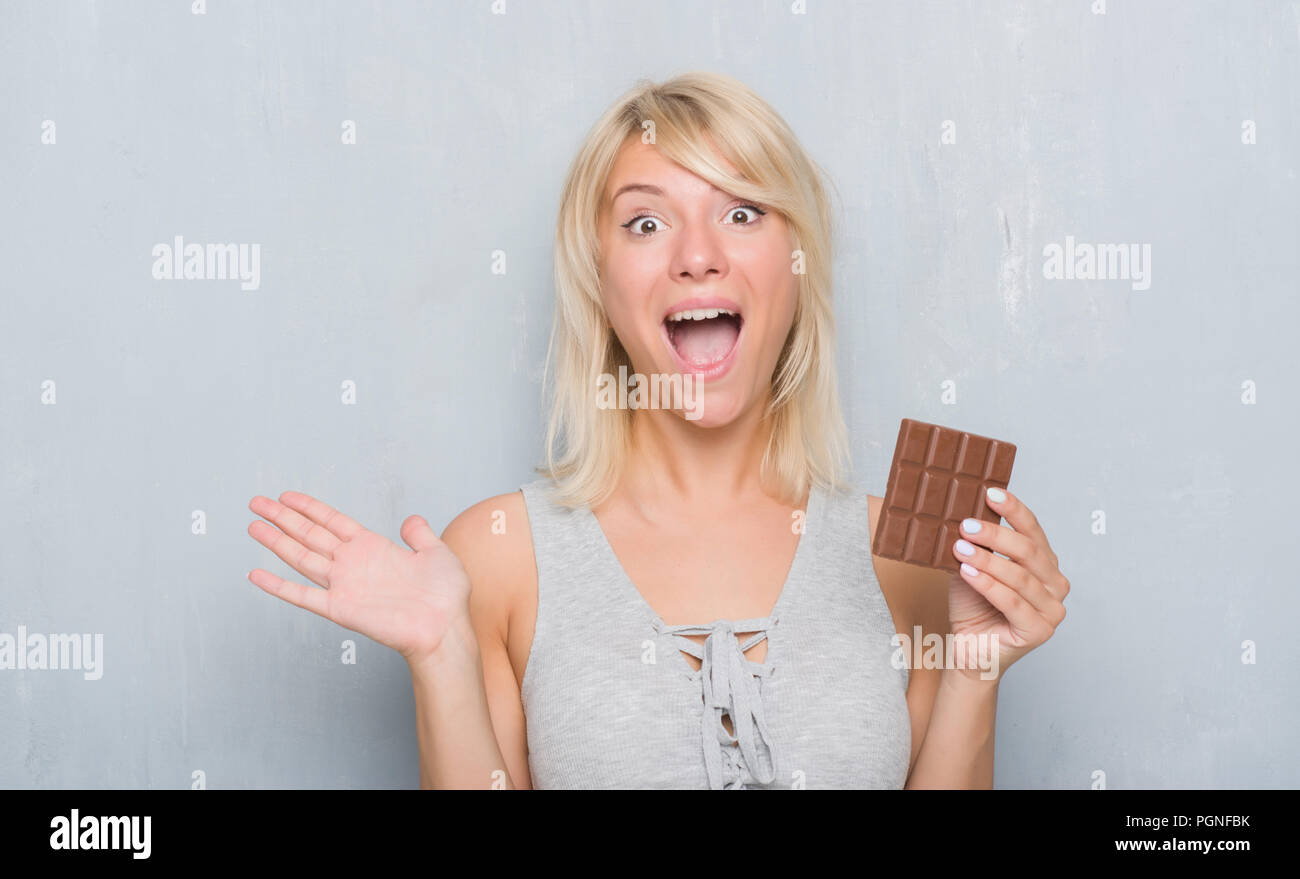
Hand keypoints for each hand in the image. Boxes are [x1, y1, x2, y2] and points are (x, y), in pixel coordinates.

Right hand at [246, 491, 471, 663]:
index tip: (286, 496)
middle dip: (282, 518)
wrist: (444, 627)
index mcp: (372, 547)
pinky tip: (257, 574)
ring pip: (301, 558)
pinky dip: (279, 586)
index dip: (309, 508)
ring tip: (253, 526)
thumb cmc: (445, 596)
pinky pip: (303, 595)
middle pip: (309, 534)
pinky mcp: (340, 608)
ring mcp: (344, 585)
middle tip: (256, 503)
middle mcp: (353, 564)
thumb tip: (411, 519)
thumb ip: (420, 535)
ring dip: (276, 542)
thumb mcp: (437, 553)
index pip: (332, 521)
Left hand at [945, 487, 1069, 682]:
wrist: (968, 650)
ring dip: (987, 559)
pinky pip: (1012, 602)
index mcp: (1045, 565)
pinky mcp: (1040, 631)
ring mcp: (1052, 610)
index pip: (1033, 531)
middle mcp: (1056, 584)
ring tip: (960, 547)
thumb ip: (976, 545)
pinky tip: (967, 571)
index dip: (1014, 510)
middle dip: (996, 535)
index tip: (991, 492)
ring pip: (1019, 576)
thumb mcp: (972, 567)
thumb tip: (962, 513)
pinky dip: (988, 584)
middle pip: (1028, 552)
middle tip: (966, 524)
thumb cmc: (973, 608)